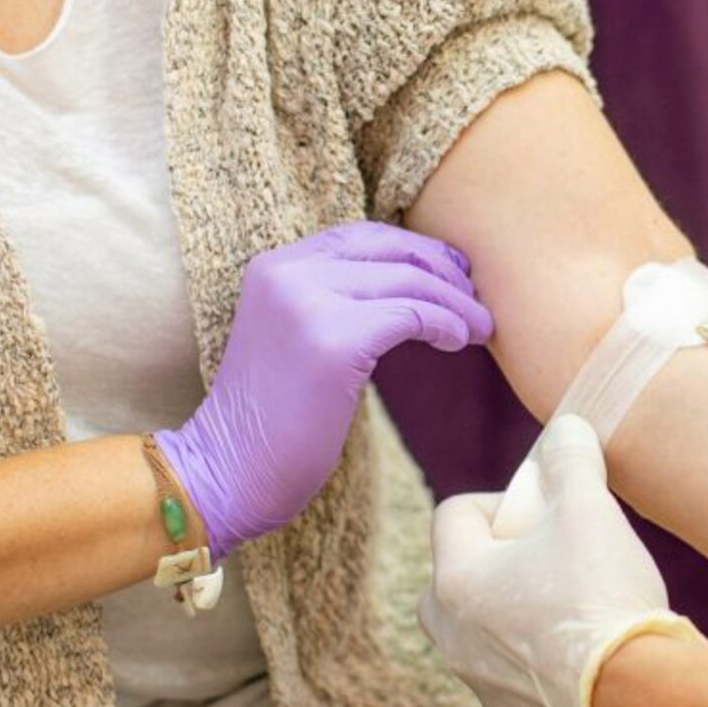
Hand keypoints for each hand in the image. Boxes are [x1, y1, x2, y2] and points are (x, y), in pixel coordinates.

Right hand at [156, 222, 490, 556]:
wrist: (226, 470)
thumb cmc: (269, 421)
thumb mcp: (295, 339)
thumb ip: (332, 303)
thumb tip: (406, 288)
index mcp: (274, 267)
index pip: (361, 236)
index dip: (414, 249)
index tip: (451, 274)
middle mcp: (287, 272)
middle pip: (391, 248)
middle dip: (443, 269)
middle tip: (475, 298)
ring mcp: (308, 303)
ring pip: (409, 280)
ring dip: (456, 302)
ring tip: (480, 328)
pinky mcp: (333, 340)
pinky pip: (411, 315)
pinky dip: (445, 324)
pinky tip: (457, 341)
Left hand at [421, 414, 691, 706]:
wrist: (636, 697)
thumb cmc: (601, 597)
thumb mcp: (589, 508)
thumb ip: (571, 459)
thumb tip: (566, 429)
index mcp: (455, 580)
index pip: (454, 514)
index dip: (502, 498)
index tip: (546, 508)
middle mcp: (453, 634)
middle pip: (456, 573)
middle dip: (498, 555)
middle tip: (551, 552)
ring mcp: (481, 678)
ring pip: (482, 624)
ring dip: (517, 602)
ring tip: (573, 595)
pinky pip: (513, 666)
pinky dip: (538, 648)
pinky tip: (586, 641)